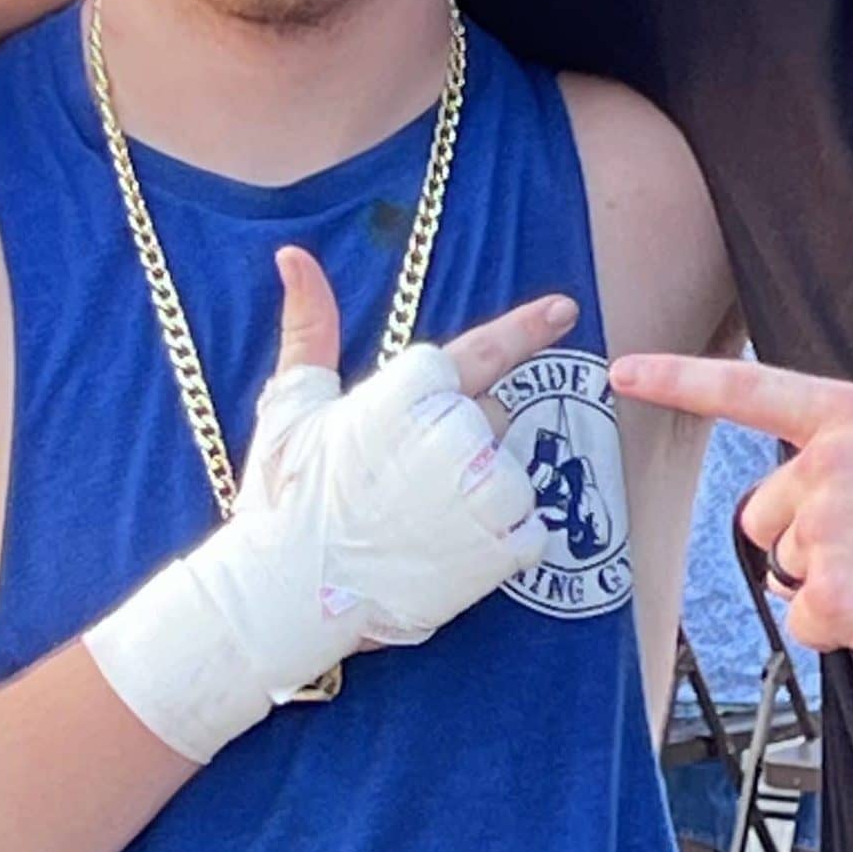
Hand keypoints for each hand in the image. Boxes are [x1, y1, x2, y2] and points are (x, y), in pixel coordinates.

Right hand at [85, 250, 565, 761]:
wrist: (285, 595)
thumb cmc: (286, 497)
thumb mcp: (293, 403)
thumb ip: (310, 325)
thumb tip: (294, 256)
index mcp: (412, 389)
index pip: (484, 350)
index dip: (525, 330)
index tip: (567, 310)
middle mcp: (458, 430)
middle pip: (494, 418)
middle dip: (462, 443)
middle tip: (404, 484)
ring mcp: (484, 489)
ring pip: (514, 473)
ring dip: (482, 494)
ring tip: (421, 523)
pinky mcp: (501, 546)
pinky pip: (531, 530)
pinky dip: (503, 543)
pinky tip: (452, 553)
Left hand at [611, 353, 852, 678]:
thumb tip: (799, 523)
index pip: (747, 390)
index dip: (677, 381)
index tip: (621, 371)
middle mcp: (830, 465)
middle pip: (762, 515)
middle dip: (802, 541)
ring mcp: (827, 530)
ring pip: (785, 573)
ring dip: (829, 587)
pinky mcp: (832, 595)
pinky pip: (806, 623)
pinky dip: (845, 630)